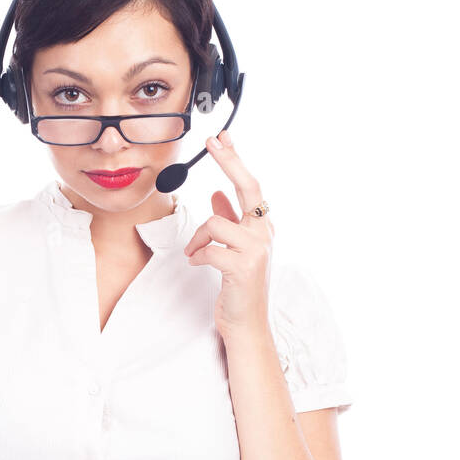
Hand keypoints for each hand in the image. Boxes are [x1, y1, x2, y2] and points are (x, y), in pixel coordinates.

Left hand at [182, 129, 275, 339]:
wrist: (247, 323)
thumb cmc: (239, 286)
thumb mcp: (235, 248)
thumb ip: (229, 220)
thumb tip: (218, 194)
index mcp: (262, 225)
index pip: (250, 185)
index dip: (235, 159)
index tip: (222, 137)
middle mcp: (264, 233)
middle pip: (247, 187)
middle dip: (230, 161)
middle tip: (213, 142)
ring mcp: (256, 250)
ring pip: (215, 223)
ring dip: (197, 238)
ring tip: (194, 252)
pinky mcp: (242, 267)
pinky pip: (209, 249)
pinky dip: (197, 255)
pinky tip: (196, 263)